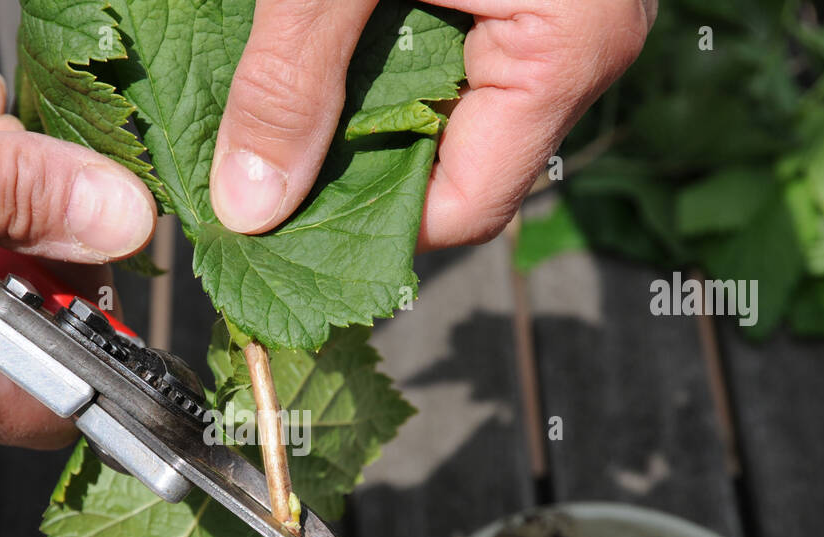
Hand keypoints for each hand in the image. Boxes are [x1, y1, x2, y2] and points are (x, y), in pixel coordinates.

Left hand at [210, 0, 654, 249]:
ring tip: (276, 120)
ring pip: (445, 116)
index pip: (463, 208)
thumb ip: (292, 81)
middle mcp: (576, 50)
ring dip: (356, 122)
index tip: (277, 225)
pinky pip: (448, 60)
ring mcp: (553, 19)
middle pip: (453, 169)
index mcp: (565, 51)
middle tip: (259, 175)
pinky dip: (377, 66)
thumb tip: (247, 204)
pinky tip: (320, 61)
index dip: (367, 228)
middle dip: (352, 176)